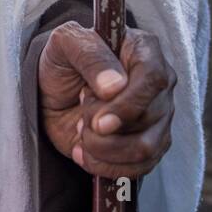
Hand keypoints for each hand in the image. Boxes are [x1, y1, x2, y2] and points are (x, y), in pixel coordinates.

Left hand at [37, 22, 176, 178]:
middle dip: (104, 128)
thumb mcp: (66, 43)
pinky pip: (140, 168)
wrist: (54, 90)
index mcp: (143, 49)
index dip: (128, 105)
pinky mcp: (149, 143)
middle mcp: (158, 83)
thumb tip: (115, 86)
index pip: (153, 78)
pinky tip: (84, 153)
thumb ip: (90, 56)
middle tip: (81, 117)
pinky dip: (107, 167)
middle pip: (148, 118)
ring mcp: (158, 116)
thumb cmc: (64, 60)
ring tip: (82, 134)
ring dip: (105, 150)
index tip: (99, 122)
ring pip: (146, 148)